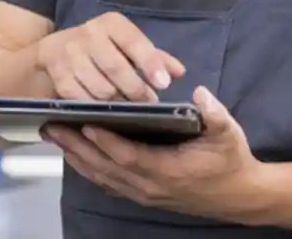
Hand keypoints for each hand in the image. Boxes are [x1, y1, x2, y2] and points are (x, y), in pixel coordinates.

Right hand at [36, 12, 185, 101]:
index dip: (149, 63)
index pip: (133, 41)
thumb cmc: (101, 47)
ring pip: (100, 87)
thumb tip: (179, 72)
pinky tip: (105, 111)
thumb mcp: (126, 45)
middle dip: (136, 90)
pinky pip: (82, 99)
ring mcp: (70, 54)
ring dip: (117, 102)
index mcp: (111, 24)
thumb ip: (154, 57)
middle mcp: (89, 34)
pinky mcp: (58, 74)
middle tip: (149, 103)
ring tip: (128, 107)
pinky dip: (97, 108)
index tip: (163, 84)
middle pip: (116, 68)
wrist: (54, 49)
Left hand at [42, 87, 270, 224]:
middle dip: (75, 146)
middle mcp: (150, 186)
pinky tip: (74, 155)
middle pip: (105, 167)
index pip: (128, 156)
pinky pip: (108, 183)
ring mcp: (144, 194)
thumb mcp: (229, 133)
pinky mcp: (143, 196)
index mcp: (168, 170)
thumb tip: (200, 94)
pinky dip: (88, 169)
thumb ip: (214, 113)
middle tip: (51, 126)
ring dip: (76, 157)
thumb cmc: (232, 161)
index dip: (104, 141)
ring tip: (54, 136)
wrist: (240, 196)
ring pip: (102, 177)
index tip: (83, 123)